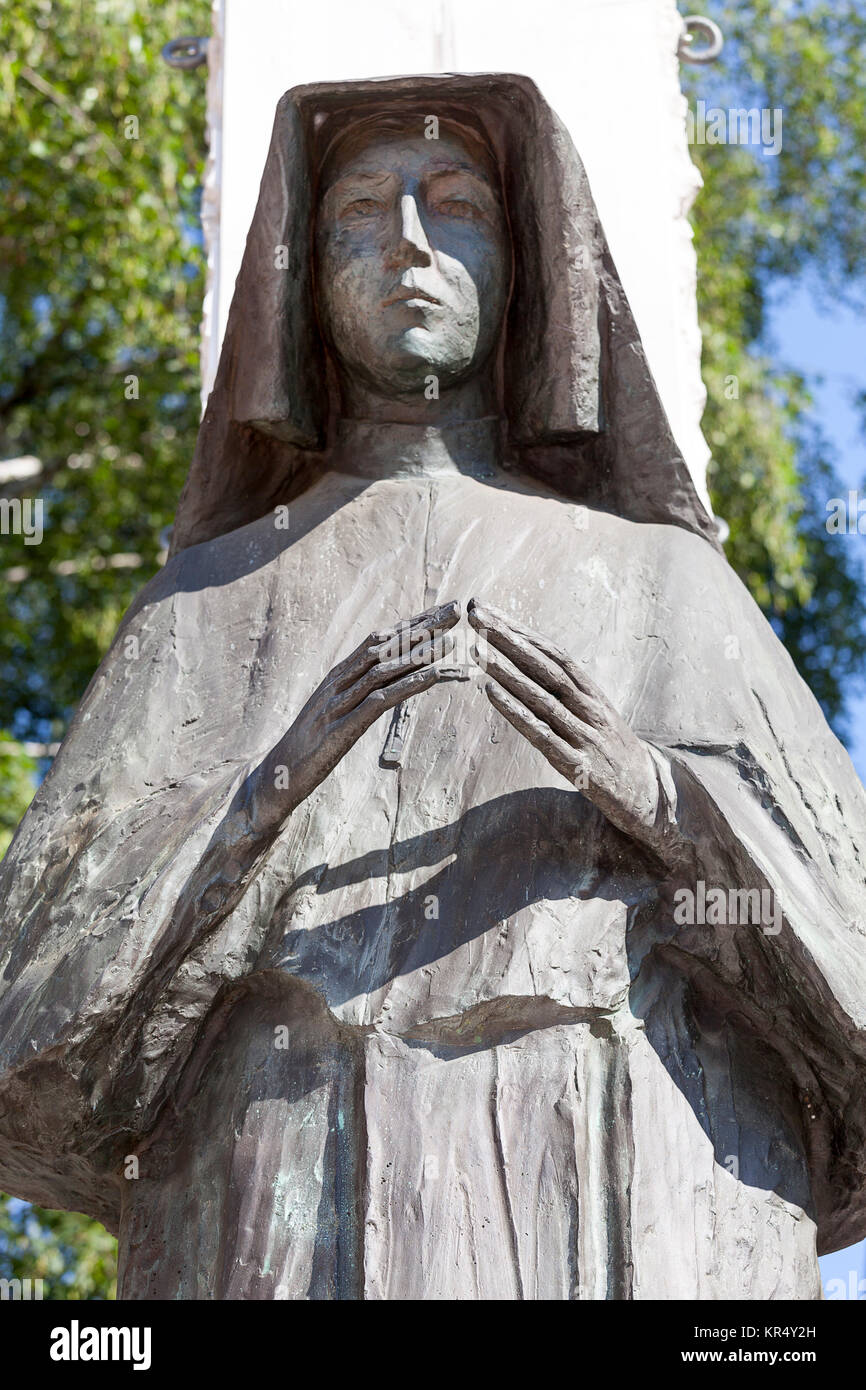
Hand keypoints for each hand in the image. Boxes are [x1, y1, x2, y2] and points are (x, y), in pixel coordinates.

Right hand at [251, 600, 460, 829]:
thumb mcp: (332, 714)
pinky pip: (381, 700)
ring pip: (384, 668)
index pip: (379, 639)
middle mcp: (339, 682)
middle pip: (385, 645)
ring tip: (452, 640)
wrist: (276, 776)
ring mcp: (340, 703)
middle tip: (457, 609)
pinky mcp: (343, 728)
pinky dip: (409, 684)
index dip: (412, 623)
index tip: (441, 610)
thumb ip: (353, 695)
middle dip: (422, 626)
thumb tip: (380, 684)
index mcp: (338, 676)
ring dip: (421, 653)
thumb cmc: (307, 747)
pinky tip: (434, 675)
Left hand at [468, 598, 661, 845]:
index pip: (552, 652)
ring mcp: (583, 734)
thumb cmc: (613, 750)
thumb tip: (531, 668)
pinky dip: (515, 711)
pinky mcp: (577, 763)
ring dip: (506, 671)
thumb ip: (567, 693)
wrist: (649, 792)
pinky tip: (490, 692)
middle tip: (477, 614)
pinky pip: (540, 733)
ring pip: (540, 695)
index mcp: (591, 692)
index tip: (491, 610)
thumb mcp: (596, 715)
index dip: (521, 630)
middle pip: (544, 665)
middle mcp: (588, 707)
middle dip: (508, 637)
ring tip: (478, 649)